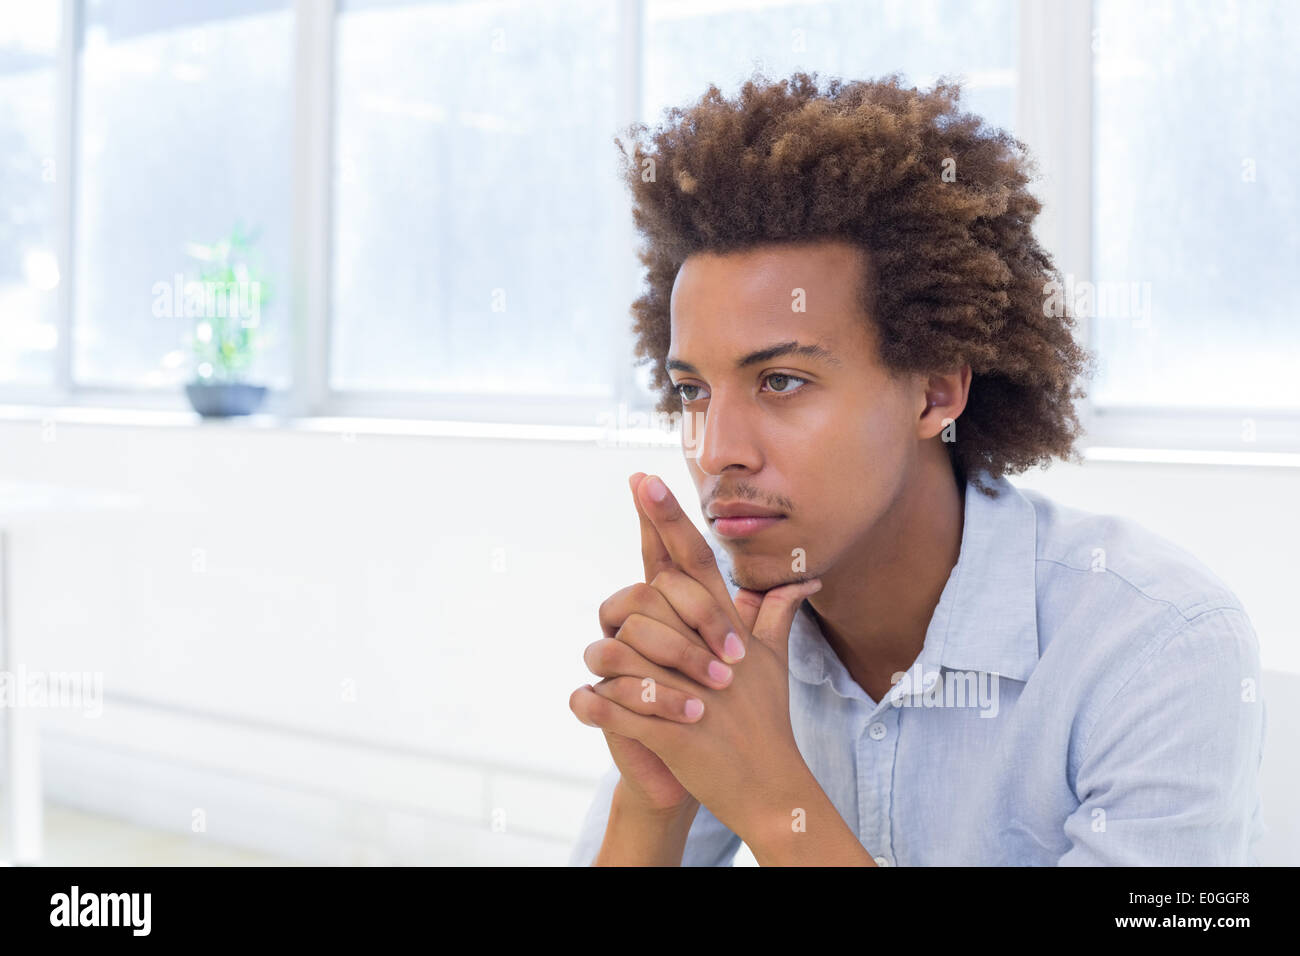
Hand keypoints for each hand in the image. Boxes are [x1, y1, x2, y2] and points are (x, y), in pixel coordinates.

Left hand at [571, 473, 821, 838]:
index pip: (698, 561)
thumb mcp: (772, 664)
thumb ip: (775, 616)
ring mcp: (691, 693)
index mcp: (730, 629)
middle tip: (621, 570)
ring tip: (600, 670)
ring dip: (605, 658)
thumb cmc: (765, 723)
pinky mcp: (673, 735)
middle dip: (631, 591)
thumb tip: (799, 580)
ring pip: (625, 651)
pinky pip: (618, 711)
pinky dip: (596, 708)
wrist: (772, 789)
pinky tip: (584, 704)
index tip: (642, 479)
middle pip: (658, 596)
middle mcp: (711, 651)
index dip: (670, 519)